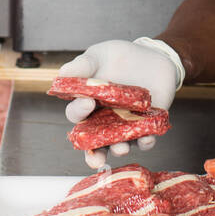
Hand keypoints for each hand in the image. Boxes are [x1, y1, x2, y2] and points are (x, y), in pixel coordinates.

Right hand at [58, 37, 184, 167]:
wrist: (152, 56)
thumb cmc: (119, 57)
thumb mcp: (100, 55)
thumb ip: (83, 65)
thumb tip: (62, 73)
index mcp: (88, 103)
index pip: (77, 114)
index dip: (79, 111)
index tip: (87, 102)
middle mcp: (104, 119)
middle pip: (94, 143)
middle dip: (93, 155)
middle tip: (95, 160)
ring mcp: (125, 125)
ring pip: (119, 145)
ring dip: (119, 149)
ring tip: (121, 148)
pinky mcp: (146, 126)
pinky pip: (145, 140)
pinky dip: (146, 142)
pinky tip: (147, 138)